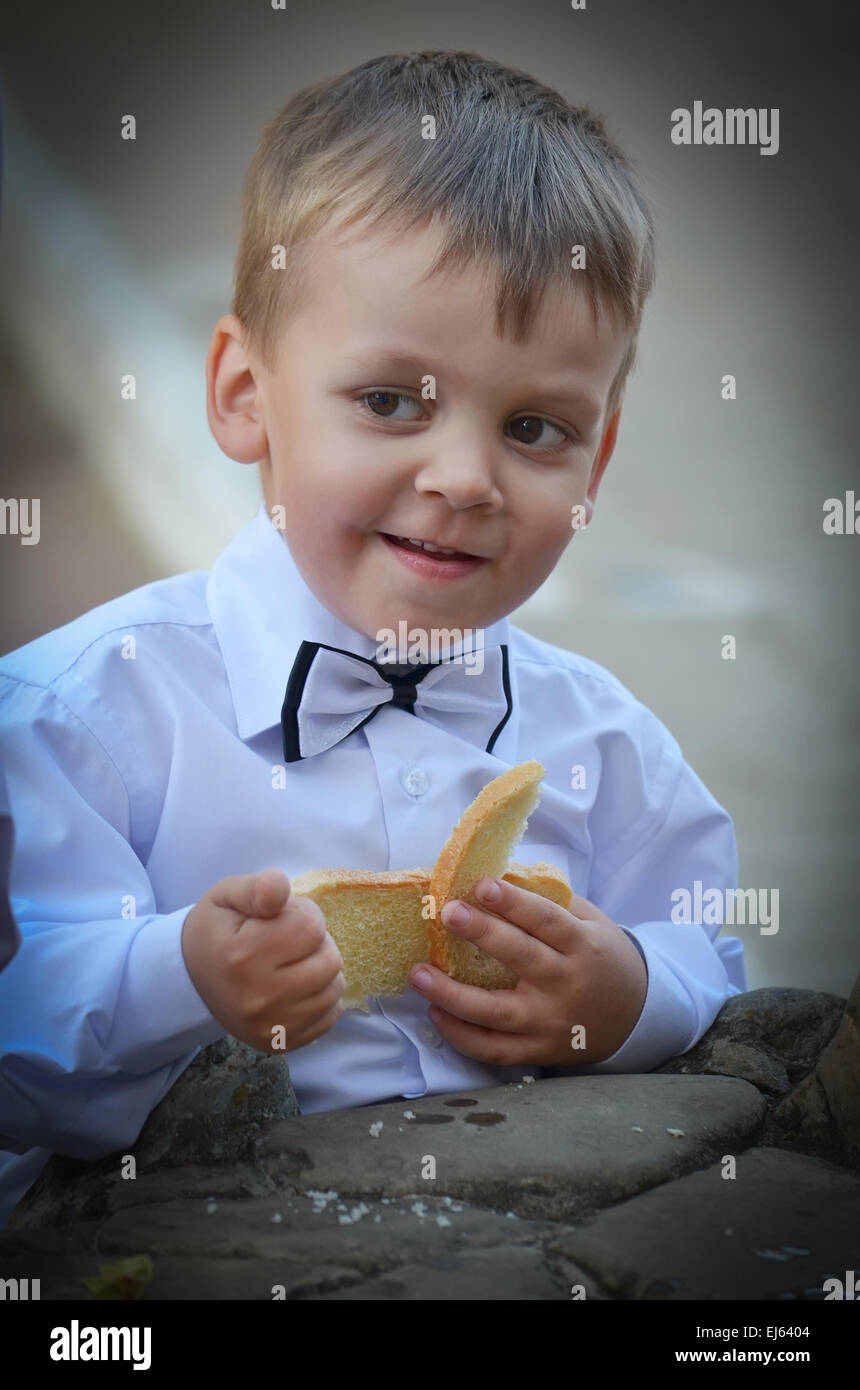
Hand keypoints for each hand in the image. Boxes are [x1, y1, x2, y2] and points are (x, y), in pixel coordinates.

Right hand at [181, 868, 344, 1051]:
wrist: (191, 981)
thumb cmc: (217, 931)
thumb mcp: (228, 896)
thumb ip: (259, 887)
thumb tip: (280, 886)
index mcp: (243, 955)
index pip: (311, 926)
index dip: (302, 913)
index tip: (281, 918)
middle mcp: (258, 997)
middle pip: (330, 960)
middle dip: (316, 943)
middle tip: (288, 942)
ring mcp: (270, 1026)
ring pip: (335, 989)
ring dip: (321, 970)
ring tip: (293, 963)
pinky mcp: (280, 1042)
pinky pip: (330, 1016)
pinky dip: (322, 998)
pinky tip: (298, 987)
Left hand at [408, 876, 647, 1066]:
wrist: (636, 1016)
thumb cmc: (601, 957)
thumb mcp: (590, 923)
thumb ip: (550, 903)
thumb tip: (497, 875)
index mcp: (582, 946)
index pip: (546, 921)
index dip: (514, 903)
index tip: (482, 885)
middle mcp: (567, 985)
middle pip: (521, 959)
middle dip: (483, 934)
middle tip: (447, 914)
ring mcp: (551, 1023)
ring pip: (498, 1013)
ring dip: (453, 995)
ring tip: (418, 974)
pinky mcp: (539, 1051)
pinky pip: (494, 1050)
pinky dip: (462, 1036)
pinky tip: (435, 1013)